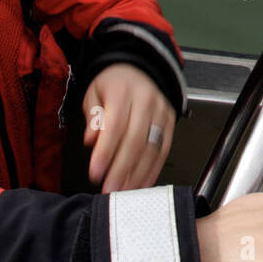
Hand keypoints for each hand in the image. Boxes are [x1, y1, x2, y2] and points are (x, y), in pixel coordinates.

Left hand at [83, 63, 175, 192]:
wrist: (141, 69)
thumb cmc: (114, 84)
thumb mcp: (94, 92)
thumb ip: (92, 116)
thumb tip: (92, 140)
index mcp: (123, 92)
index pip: (115, 126)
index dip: (106, 152)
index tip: (96, 173)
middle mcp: (146, 102)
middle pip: (135, 141)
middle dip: (122, 170)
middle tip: (109, 189)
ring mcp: (161, 112)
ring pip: (152, 148)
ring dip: (138, 174)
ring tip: (124, 192)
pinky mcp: (170, 123)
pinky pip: (164, 149)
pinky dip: (154, 169)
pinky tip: (143, 183)